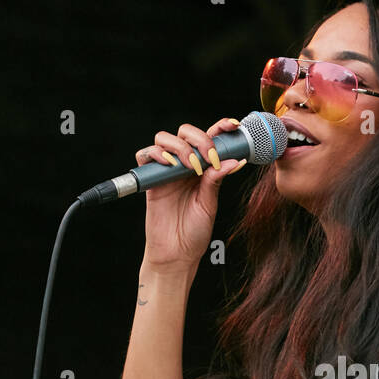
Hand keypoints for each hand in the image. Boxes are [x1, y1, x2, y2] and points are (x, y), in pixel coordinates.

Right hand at [136, 118, 247, 273]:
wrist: (176, 253)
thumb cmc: (194, 232)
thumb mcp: (209, 205)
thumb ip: (215, 180)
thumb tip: (232, 160)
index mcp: (203, 168)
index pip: (210, 139)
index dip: (220, 127)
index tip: (232, 125)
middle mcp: (185, 165)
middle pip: (186, 132)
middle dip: (199, 138)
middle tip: (208, 157)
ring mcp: (166, 171)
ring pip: (165, 139)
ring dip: (180, 147)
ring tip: (190, 166)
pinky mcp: (150, 180)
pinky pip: (146, 155)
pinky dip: (156, 154)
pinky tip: (169, 164)